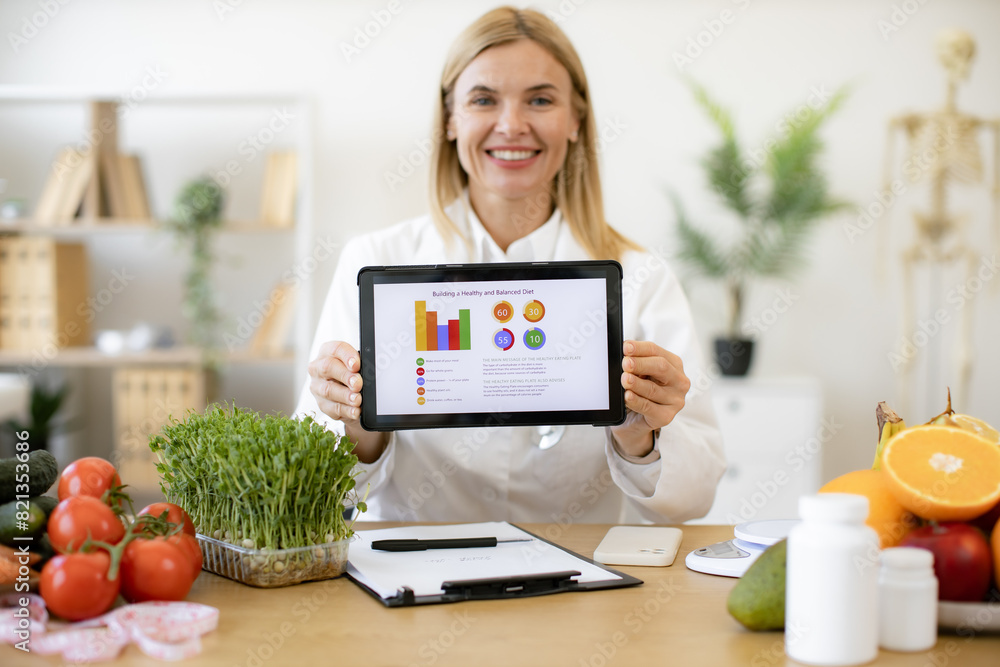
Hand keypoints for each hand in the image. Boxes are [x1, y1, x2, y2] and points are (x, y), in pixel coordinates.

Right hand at [307, 341, 386, 461]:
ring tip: (358, 400)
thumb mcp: (357, 366)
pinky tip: (355, 411)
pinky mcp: (322, 404)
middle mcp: (318, 368)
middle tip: (358, 384)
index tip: (357, 365)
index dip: (347, 356)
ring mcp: (317, 387)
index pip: (336, 349)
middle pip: (328, 368)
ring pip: (328, 390)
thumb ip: (362, 366)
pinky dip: (346, 410)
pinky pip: (332, 408)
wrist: (348, 394)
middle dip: (345, 376)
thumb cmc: (352, 374)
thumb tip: (370, 371)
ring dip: (345, 396)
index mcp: (327, 352)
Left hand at [610, 340, 690, 457]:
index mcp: (673, 364)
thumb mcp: (638, 373)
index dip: (640, 348)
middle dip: (641, 364)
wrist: (635, 420)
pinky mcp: (666, 416)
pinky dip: (636, 401)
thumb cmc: (639, 391)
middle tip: (625, 363)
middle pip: (660, 367)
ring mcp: (675, 400)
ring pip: (653, 389)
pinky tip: (627, 396)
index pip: (656, 351)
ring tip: (624, 380)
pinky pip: (648, 407)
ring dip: (636, 383)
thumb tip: (623, 354)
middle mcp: (679, 381)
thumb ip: (634, 363)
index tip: (626, 347)